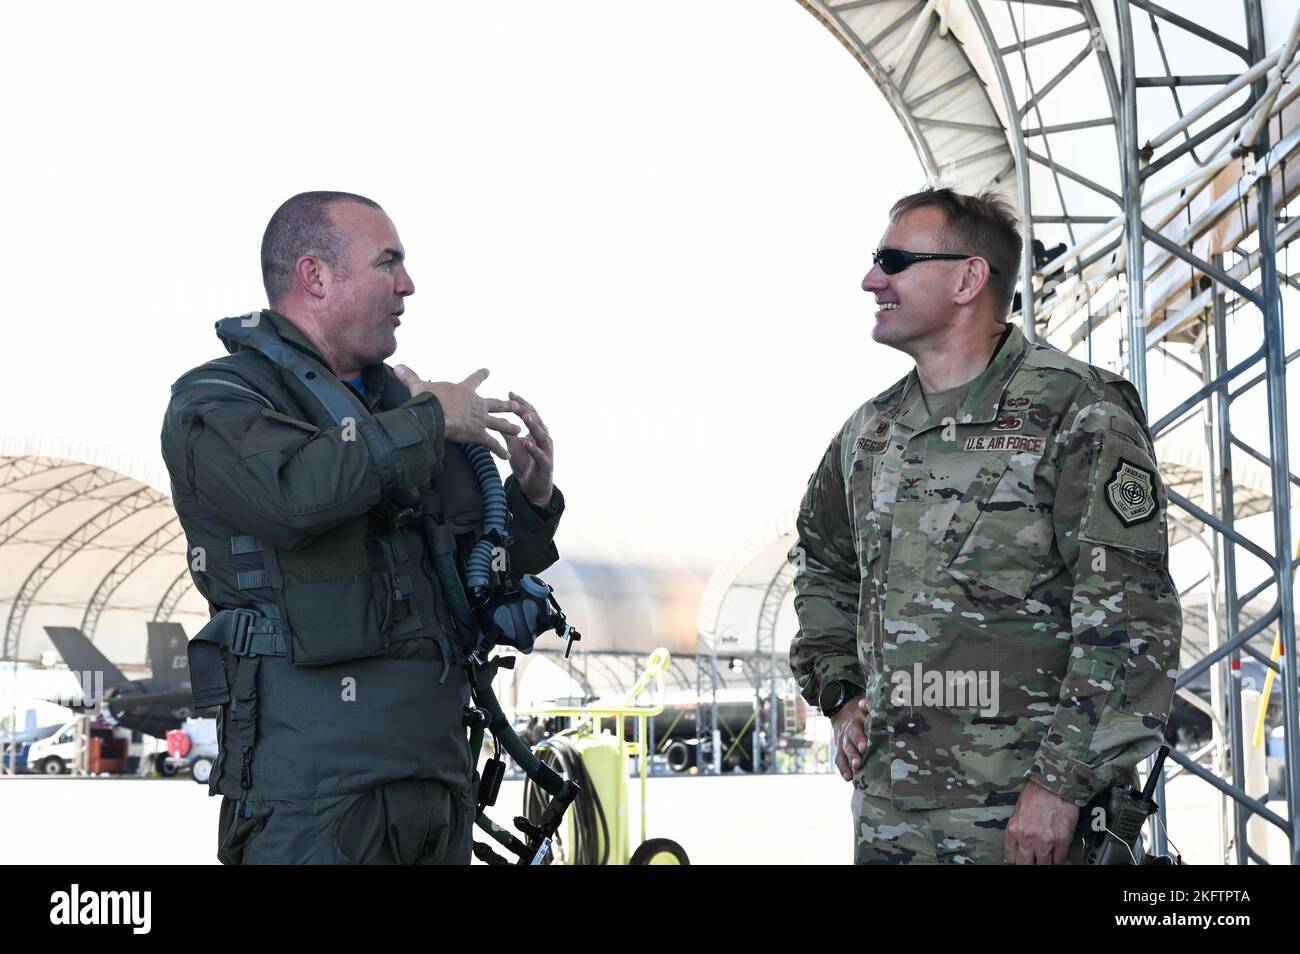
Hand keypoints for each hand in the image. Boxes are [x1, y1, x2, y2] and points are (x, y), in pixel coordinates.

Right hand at [394, 365, 519, 458]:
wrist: (435, 414)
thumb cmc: (428, 400)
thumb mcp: (418, 385)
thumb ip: (410, 376)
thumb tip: (397, 365)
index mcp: (464, 391)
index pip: (474, 380)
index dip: (481, 375)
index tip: (488, 371)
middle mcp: (476, 404)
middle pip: (496, 403)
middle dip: (508, 405)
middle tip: (517, 406)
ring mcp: (479, 419)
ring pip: (499, 423)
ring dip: (509, 427)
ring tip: (518, 430)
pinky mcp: (478, 434)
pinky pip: (492, 443)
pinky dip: (500, 450)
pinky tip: (507, 456)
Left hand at [504, 391, 553, 506]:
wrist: (532, 486)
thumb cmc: (525, 462)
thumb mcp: (513, 444)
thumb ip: (507, 432)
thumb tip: (494, 418)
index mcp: (536, 432)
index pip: (530, 413)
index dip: (520, 404)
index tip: (510, 393)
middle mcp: (544, 438)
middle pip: (537, 420)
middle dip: (527, 410)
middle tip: (516, 402)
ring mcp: (546, 451)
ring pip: (542, 435)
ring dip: (534, 426)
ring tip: (526, 417)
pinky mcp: (546, 464)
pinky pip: (541, 455)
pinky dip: (534, 448)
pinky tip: (527, 442)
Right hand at [831, 696, 869, 781]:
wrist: (842, 712)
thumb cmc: (860, 711)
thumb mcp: (862, 705)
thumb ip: (867, 705)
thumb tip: (866, 703)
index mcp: (853, 722)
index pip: (855, 731)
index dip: (859, 739)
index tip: (864, 747)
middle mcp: (845, 733)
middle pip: (848, 745)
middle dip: (852, 755)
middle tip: (858, 764)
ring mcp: (841, 742)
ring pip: (842, 754)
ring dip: (847, 764)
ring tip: (852, 775)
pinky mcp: (839, 750)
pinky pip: (839, 760)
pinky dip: (842, 769)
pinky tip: (848, 778)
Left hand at [1004, 781, 1078, 863]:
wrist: (1055, 786)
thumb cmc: (1036, 794)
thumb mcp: (1017, 811)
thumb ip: (1018, 829)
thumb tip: (1017, 843)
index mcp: (1014, 830)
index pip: (1010, 855)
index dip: (1014, 859)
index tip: (1018, 858)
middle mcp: (1028, 838)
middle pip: (1025, 863)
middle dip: (1028, 863)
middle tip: (1032, 860)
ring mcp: (1045, 842)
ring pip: (1043, 864)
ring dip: (1044, 862)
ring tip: (1044, 858)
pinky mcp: (1062, 841)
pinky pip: (1059, 859)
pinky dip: (1058, 859)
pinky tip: (1056, 856)